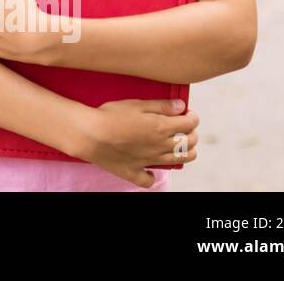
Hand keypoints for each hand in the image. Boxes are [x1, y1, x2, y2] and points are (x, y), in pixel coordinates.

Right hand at [73, 99, 199, 187]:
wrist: (90, 134)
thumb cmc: (111, 115)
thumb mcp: (136, 104)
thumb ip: (161, 106)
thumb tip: (181, 106)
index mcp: (162, 127)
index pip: (190, 123)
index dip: (192, 116)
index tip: (187, 112)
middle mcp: (160, 146)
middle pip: (190, 143)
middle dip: (191, 133)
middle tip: (183, 126)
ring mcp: (149, 161)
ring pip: (179, 161)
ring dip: (185, 152)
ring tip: (176, 144)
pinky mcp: (134, 171)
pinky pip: (148, 179)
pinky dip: (152, 175)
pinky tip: (149, 167)